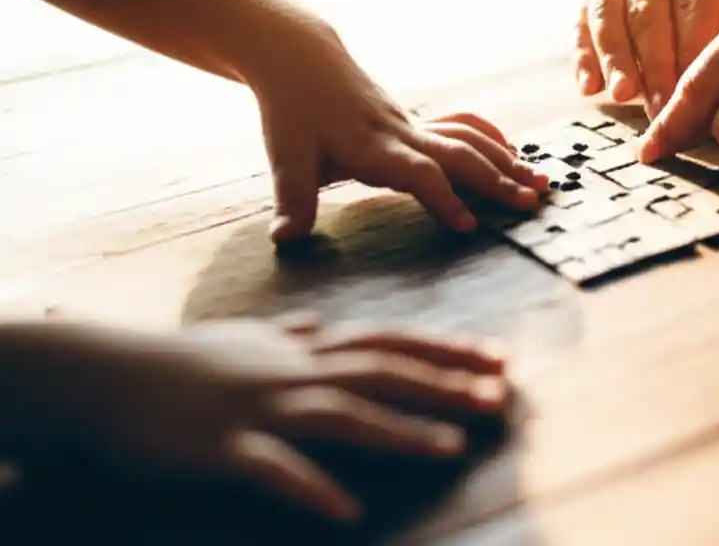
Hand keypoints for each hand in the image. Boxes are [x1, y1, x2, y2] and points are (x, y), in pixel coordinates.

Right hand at [0, 318, 508, 521]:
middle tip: (502, 398)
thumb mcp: (239, 338)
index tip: (499, 359)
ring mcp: (256, 408)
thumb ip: (284, 335)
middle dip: (444, 386)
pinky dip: (310, 488)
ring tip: (453, 447)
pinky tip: (346, 509)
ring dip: (399, 431)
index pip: (388, 343)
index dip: (446, 352)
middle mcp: (291, 372)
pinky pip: (271, 471)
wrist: (100, 374)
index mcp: (301, 351)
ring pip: (340, 416)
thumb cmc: (176, 360)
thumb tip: (315, 325)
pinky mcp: (220, 448)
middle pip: (381, 374)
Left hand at [249, 26, 547, 242]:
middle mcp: (403, 134)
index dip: (444, 197)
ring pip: (470, 140)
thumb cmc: (293, 110)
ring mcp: (414, 124)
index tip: (469, 225)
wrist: (301, 58)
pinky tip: (514, 155)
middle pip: (459, 155)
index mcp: (374, 147)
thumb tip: (284, 240)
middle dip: (496, 180)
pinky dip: (493, 139)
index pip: (419, 173)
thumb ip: (292, 201)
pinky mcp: (417, 121)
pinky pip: (463, 126)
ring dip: (507, 162)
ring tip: (541, 182)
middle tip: (530, 203)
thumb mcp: (285, 158)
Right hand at [576, 0, 718, 115]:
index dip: (691, 59)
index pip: (694, 9)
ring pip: (610, 15)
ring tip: (624, 97)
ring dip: (616, 61)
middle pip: (649, 15)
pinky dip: (584, 53)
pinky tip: (589, 86)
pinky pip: (584, 16)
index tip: (696, 101)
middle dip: (655, 69)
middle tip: (663, 113)